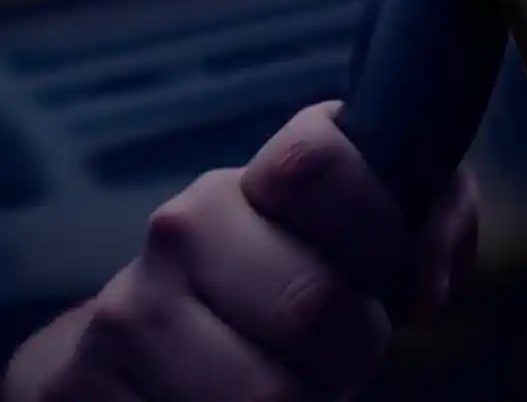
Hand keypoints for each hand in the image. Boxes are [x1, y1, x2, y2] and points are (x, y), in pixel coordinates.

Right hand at [4, 103, 473, 401]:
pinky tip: (231, 401)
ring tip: (290, 383)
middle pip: (312, 303)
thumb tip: (428, 287)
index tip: (387, 271)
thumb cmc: (287, 286)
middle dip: (354, 346)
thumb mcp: (371, 236)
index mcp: (253, 180)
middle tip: (339, 351)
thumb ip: (434, 220)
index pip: (317, 161)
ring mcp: (127, 311)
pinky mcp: (80, 385)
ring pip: (268, 394)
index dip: (379, 227)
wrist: (149, 349)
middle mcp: (180, 231)